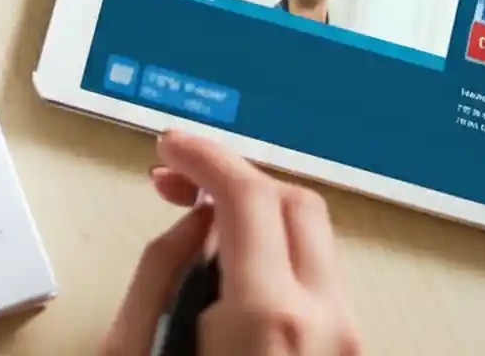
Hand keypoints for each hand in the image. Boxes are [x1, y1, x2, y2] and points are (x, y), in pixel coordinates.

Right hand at [104, 129, 361, 354]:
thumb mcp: (135, 349)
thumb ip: (162, 269)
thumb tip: (195, 222)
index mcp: (267, 317)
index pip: (249, 197)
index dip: (205, 158)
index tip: (172, 149)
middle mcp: (325, 323)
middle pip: (297, 203)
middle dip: (235, 178)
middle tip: (180, 182)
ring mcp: (346, 341)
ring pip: (312, 241)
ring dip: (257, 219)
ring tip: (201, 234)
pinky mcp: (348, 352)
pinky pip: (317, 281)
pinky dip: (276, 258)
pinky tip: (233, 273)